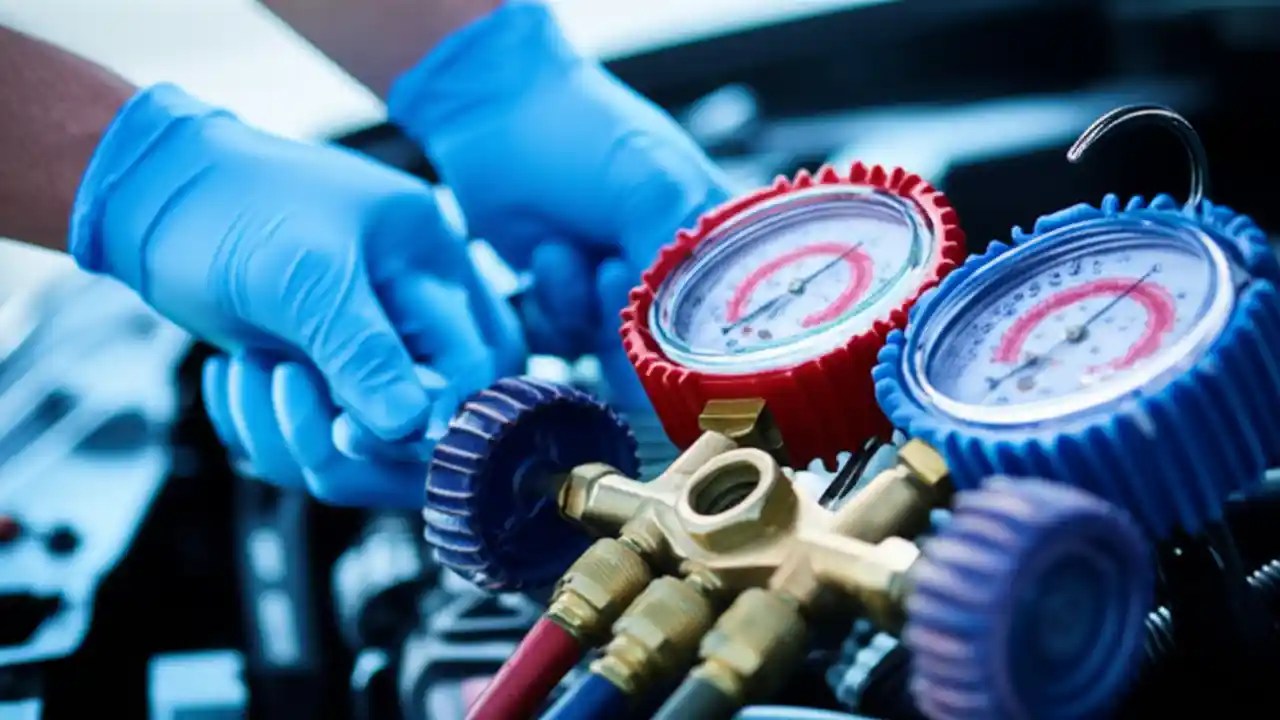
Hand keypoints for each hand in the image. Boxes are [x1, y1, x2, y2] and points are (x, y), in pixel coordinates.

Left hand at [71, 84, 523, 494]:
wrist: (151, 195)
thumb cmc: (230, 210)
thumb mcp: (303, 276)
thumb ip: (365, 352)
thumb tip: (414, 429)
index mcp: (431, 260)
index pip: (475, 362)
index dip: (432, 412)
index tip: (354, 436)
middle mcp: (413, 304)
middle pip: (432, 412)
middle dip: (354, 435)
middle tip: (283, 389)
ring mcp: (368, 341)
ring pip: (371, 439)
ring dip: (297, 430)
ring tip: (245, 367)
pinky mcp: (325, 370)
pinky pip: (321, 436)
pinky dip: (268, 426)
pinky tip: (230, 374)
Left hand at [387, 0, 732, 402]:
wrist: (496, 117)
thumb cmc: (586, 134)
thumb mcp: (652, 183)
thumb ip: (677, 257)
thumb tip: (685, 327)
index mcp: (718, 242)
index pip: (734, 319)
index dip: (702, 333)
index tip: (664, 309)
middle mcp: (676, 276)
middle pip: (673, 352)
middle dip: (631, 322)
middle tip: (606, 269)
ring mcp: (622, 294)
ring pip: (616, 352)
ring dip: (584, 307)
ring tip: (566, 250)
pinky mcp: (572, 306)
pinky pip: (571, 343)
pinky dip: (554, 307)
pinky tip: (546, 253)